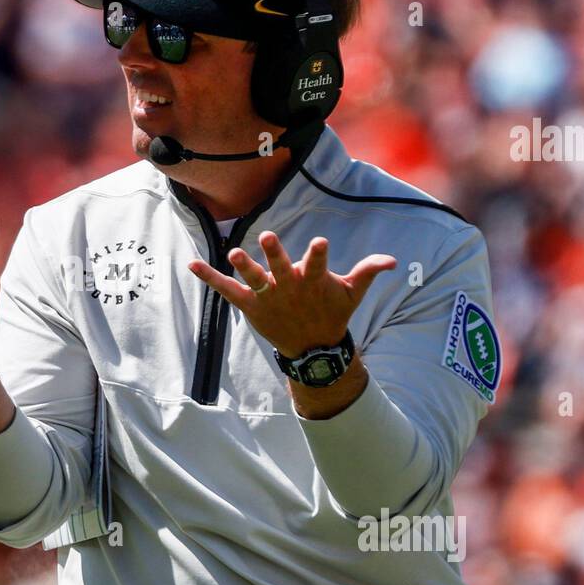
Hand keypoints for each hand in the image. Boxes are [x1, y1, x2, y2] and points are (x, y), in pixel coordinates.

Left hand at [187, 231, 395, 358]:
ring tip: (233, 253)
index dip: (319, 254)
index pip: (318, 264)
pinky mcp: (249, 306)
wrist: (311, 348)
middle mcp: (288, 288)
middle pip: (280, 269)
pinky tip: (191, 265)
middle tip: (266, 236)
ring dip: (243, 267)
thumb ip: (367, 272)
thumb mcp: (351, 293)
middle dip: (274, 254)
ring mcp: (267, 297)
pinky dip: (209, 278)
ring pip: (253, 280)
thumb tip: (392, 260)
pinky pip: (226, 290)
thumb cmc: (331, 312)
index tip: (320, 241)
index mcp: (313, 282)